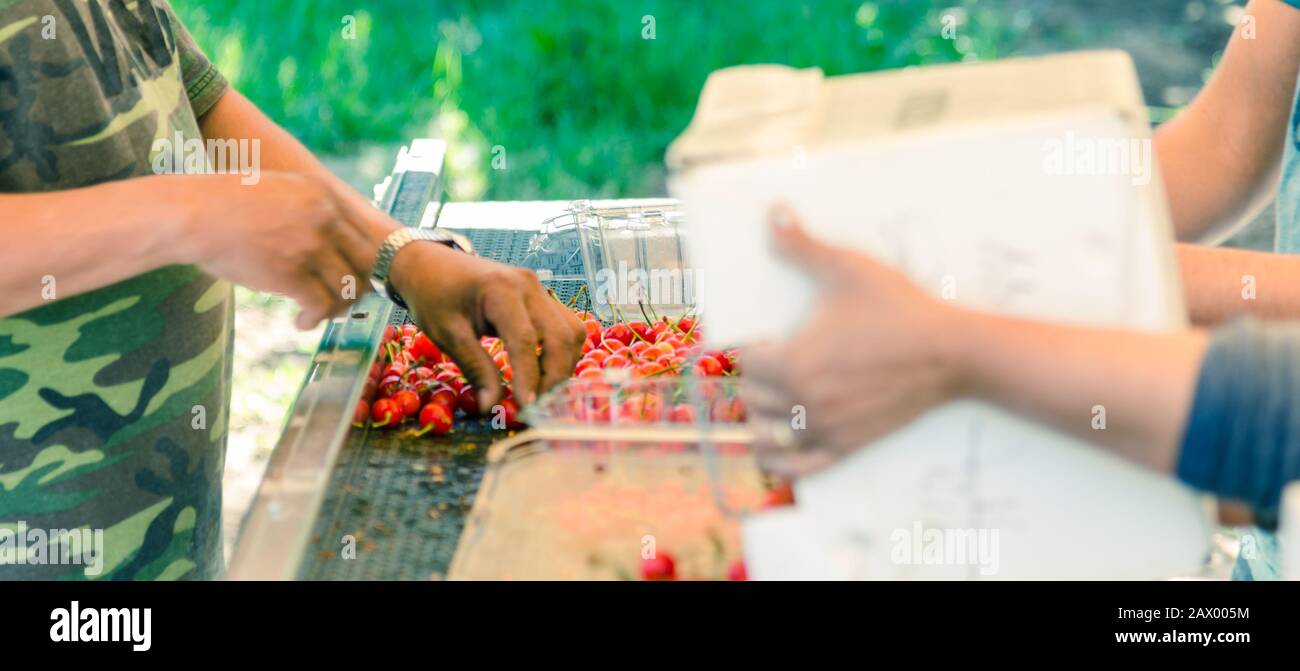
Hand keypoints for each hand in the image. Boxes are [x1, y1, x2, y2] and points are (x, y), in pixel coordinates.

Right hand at [174, 172, 376, 328]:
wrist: (193, 215)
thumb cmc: (226, 204)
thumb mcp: (279, 189)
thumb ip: (309, 207)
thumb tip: (327, 236)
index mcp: (323, 196)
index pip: (364, 234)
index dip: (363, 260)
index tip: (352, 274)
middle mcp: (324, 219)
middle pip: (365, 262)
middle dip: (358, 284)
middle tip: (342, 298)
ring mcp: (310, 246)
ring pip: (347, 287)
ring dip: (337, 307)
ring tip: (320, 314)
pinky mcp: (292, 274)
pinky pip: (321, 305)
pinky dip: (315, 318)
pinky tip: (301, 322)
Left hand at [388, 242, 585, 409]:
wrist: (431, 264)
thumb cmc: (434, 297)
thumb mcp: (448, 335)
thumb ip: (476, 369)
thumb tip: (490, 407)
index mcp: (500, 290)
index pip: (524, 339)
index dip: (529, 377)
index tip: (526, 407)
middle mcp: (528, 285)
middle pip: (560, 335)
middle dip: (554, 376)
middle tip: (537, 406)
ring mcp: (539, 289)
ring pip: (571, 331)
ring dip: (563, 365)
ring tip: (542, 392)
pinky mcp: (541, 296)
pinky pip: (565, 326)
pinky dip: (561, 352)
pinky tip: (545, 372)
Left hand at [742, 206, 968, 477]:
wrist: (951, 352)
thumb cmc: (898, 308)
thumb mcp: (848, 270)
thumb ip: (803, 246)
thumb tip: (773, 212)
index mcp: (794, 362)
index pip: (743, 362)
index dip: (743, 347)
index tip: (752, 338)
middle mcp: (803, 402)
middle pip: (750, 396)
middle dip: (751, 378)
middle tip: (762, 362)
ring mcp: (824, 428)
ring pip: (766, 433)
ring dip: (758, 416)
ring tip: (766, 397)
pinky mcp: (845, 446)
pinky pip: (797, 467)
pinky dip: (777, 462)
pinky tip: (769, 448)